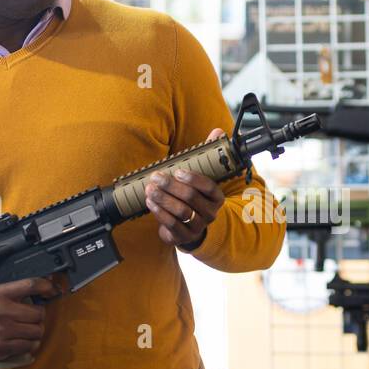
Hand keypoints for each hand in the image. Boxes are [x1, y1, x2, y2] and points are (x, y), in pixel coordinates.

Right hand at [0, 277, 59, 362]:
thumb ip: (12, 290)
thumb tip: (41, 285)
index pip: (30, 285)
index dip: (46, 286)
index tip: (53, 290)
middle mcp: (0, 311)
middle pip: (39, 313)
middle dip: (38, 316)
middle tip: (32, 317)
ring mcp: (0, 331)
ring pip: (37, 331)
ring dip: (35, 331)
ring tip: (27, 329)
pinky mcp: (0, 348)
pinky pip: (28, 346)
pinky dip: (29, 344)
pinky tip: (22, 340)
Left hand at [144, 128, 226, 248]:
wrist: (191, 227)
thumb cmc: (195, 198)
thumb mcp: (202, 177)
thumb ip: (209, 155)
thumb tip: (218, 131)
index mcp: (217, 198)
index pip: (209, 187)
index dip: (193, 179)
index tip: (178, 171)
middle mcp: (210, 214)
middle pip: (191, 198)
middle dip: (171, 186)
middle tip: (156, 177)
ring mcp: (197, 227)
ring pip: (180, 212)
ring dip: (163, 199)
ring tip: (150, 188)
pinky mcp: (183, 237)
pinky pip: (171, 224)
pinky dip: (159, 212)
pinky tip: (150, 202)